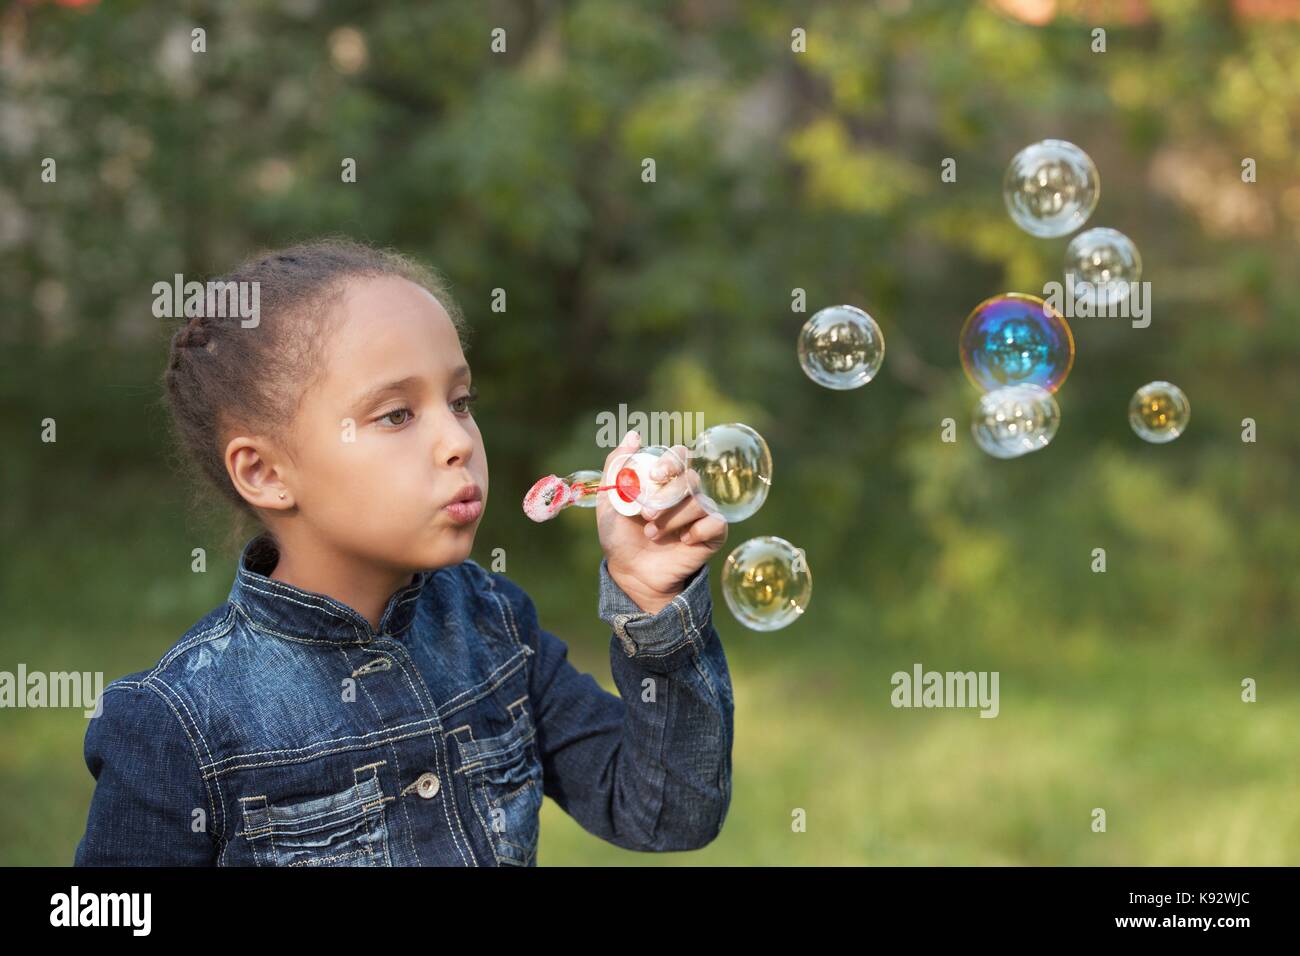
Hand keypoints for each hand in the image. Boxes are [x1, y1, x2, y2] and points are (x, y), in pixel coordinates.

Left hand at [596, 431, 727, 614]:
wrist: (632, 572)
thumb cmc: (620, 535)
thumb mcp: (610, 500)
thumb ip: (617, 466)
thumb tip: (633, 435)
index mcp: (665, 479)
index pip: (679, 455)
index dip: (670, 462)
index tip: (655, 476)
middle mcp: (686, 492)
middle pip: (691, 478)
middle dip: (667, 497)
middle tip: (647, 515)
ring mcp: (702, 511)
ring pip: (700, 502)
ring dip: (673, 519)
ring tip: (652, 534)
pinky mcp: (714, 533)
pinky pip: (717, 522)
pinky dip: (697, 531)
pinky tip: (682, 541)